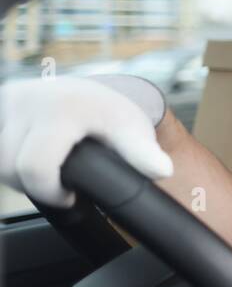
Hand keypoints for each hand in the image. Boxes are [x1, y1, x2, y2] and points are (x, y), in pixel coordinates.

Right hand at [0, 75, 171, 206]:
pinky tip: (28, 155)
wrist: (89, 90)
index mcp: (63, 108)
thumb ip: (143, 153)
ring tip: (47, 168)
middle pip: (10, 167)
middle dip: (35, 184)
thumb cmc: (111, 114)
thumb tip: (161, 170)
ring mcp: (8, 100)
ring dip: (18, 171)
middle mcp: (28, 99)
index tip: (69, 195)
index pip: (36, 167)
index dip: (50, 191)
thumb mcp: (132, 131)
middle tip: (60, 183)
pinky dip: (8, 157)